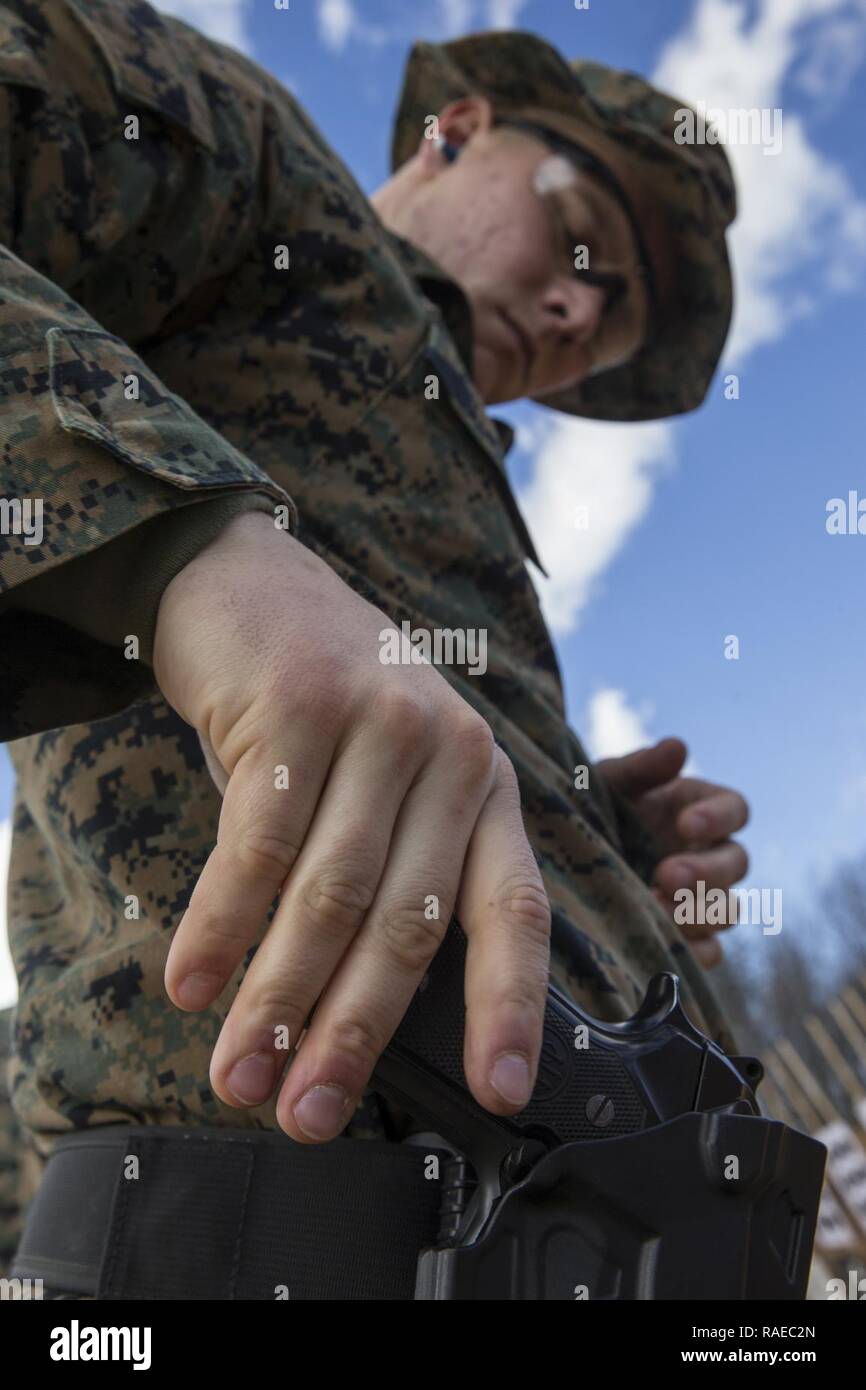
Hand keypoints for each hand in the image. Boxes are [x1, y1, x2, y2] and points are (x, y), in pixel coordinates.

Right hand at [153, 512, 549, 1139]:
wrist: (253, 580)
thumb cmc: (323, 708)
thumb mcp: (388, 778)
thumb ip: (394, 872)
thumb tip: (356, 1014)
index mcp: (484, 785)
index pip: (513, 909)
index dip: (509, 1006)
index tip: (500, 1091)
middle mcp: (449, 752)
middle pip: (405, 922)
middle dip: (352, 1032)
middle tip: (306, 1113)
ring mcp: (377, 723)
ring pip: (328, 894)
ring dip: (278, 998)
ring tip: (240, 1073)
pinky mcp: (298, 705)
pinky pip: (257, 843)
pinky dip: (220, 924)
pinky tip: (192, 983)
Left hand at [597, 738, 748, 968]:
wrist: (557, 856)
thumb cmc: (590, 809)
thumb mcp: (606, 784)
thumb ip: (641, 768)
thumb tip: (677, 747)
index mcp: (700, 809)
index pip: (735, 810)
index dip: (718, 818)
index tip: (686, 824)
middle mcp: (709, 854)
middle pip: (736, 864)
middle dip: (705, 871)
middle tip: (666, 875)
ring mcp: (700, 899)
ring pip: (727, 911)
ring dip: (698, 913)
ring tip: (654, 910)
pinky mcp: (684, 936)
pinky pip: (709, 952)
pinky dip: (693, 952)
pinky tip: (662, 945)